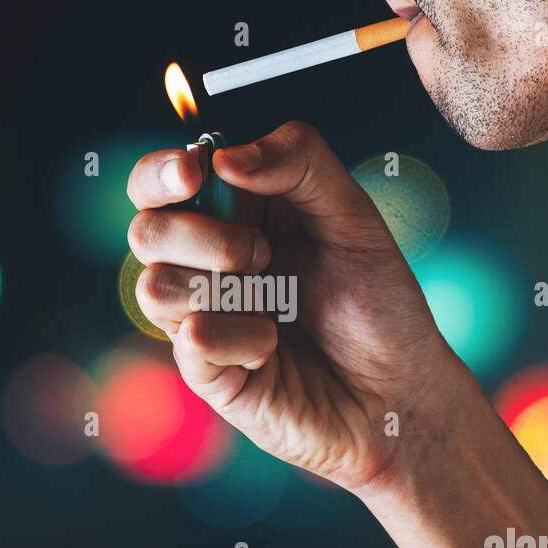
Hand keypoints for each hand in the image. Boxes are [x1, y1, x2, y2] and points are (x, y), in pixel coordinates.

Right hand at [126, 121, 464, 493]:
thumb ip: (300, 162)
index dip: (159, 173)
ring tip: (274, 303)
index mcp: (231, 217)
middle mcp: (205, 267)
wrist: (402, 391)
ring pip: (154, 287)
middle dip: (200, 234)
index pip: (158, 184)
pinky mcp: (207, 374)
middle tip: (262, 254)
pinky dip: (242, 337)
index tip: (192, 172)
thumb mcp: (352, 216)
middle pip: (145, 231)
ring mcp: (200, 321)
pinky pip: (193, 340)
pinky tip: (273, 347)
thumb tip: (221, 156)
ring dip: (219, 285)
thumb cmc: (378, 304)